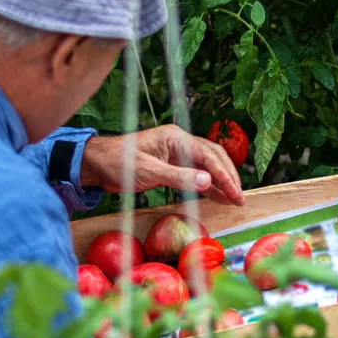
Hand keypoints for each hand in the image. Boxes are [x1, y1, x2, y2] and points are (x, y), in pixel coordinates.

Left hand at [79, 125, 244, 205]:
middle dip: (228, 177)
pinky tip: (217, 196)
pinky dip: (207, 185)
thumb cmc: (119, 163)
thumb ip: (179, 176)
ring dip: (220, 182)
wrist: (98, 164)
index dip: (225, 175)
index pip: (209, 156)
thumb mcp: (149, 171)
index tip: (235, 193)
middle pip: (214, 157)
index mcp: (176, 138)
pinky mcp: (171, 165)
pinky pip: (195, 173)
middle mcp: (180, 142)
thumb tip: (207, 181)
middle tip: (239, 198)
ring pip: (207, 165)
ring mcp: (176, 153)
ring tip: (234, 199)